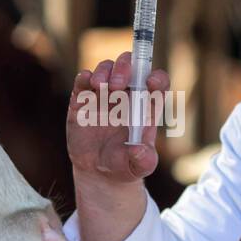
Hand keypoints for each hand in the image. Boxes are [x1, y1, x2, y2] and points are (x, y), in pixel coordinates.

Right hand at [67, 52, 169, 188]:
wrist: (99, 173)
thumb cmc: (126, 165)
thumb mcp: (140, 166)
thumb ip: (144, 160)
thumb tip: (139, 150)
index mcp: (146, 106)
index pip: (157, 83)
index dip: (157, 78)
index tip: (151, 83)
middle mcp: (127, 95)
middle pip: (131, 67)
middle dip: (125, 68)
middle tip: (118, 85)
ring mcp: (104, 95)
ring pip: (107, 68)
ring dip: (105, 71)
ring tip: (101, 87)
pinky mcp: (83, 99)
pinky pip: (83, 81)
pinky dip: (84, 77)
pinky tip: (86, 81)